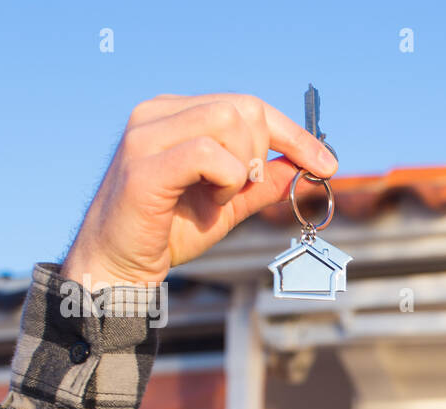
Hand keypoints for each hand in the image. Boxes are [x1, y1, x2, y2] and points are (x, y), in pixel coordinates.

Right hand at [60, 92, 336, 289]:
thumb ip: (260, 184)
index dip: (293, 133)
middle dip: (263, 152)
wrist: (119, 266)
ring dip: (242, 167)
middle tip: (246, 189)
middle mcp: (156, 114)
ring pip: (227, 122)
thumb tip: (302, 167)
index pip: (246, 105)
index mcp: (174, 115)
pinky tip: (211, 201)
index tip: (327, 163)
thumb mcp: (227, 205)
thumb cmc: (168, 232)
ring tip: (219, 197)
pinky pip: (207, 153)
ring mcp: (145, 135)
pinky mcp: (144, 166)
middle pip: (242, 107)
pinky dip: (225, 180)